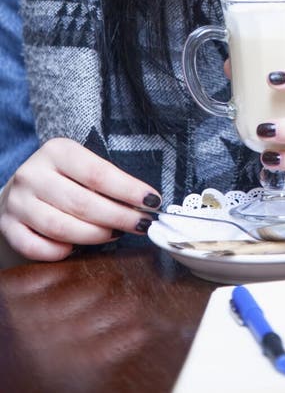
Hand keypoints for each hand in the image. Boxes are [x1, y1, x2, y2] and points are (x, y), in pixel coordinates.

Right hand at [0, 138, 161, 261]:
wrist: (20, 191)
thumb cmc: (63, 179)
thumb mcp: (81, 168)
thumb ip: (107, 182)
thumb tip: (146, 203)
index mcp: (57, 151)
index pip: (98, 173)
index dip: (128, 190)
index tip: (152, 201)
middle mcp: (33, 173)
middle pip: (83, 203)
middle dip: (118, 217)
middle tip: (141, 225)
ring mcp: (18, 201)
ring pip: (61, 228)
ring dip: (95, 236)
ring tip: (115, 234)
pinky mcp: (8, 227)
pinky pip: (37, 248)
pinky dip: (60, 252)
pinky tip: (75, 248)